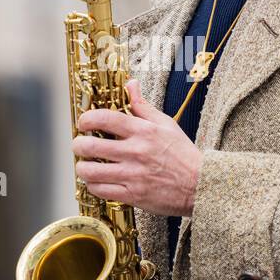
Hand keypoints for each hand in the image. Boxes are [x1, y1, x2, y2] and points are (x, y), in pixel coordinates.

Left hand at [72, 79, 202, 216]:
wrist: (200, 185)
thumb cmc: (183, 154)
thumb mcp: (166, 124)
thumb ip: (143, 106)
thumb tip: (131, 84)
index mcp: (142, 131)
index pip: (104, 119)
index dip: (86, 119)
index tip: (83, 123)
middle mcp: (135, 152)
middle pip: (90, 146)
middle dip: (78, 145)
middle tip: (80, 145)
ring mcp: (132, 175)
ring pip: (91, 171)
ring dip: (82, 167)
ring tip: (85, 165)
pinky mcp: (133, 195)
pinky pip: (101, 190)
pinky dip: (93, 185)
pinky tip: (97, 181)